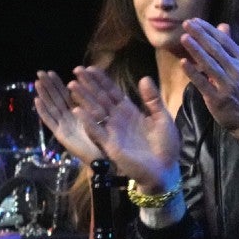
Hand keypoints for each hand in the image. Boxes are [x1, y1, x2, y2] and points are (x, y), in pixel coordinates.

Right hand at [34, 69, 103, 161]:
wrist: (101, 158)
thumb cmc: (102, 139)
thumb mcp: (99, 118)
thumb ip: (93, 105)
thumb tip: (90, 87)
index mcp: (77, 113)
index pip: (66, 95)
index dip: (59, 84)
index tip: (52, 72)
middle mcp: (68, 118)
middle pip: (57, 99)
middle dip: (48, 86)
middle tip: (41, 72)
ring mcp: (63, 126)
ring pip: (52, 107)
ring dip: (44, 95)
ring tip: (37, 82)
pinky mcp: (60, 135)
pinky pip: (50, 121)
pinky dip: (43, 111)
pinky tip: (37, 100)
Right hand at [68, 67, 179, 192]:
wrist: (165, 170)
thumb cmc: (166, 146)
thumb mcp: (162, 119)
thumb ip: (152, 100)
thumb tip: (144, 78)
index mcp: (130, 112)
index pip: (113, 92)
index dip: (102, 80)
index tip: (91, 68)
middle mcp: (118, 119)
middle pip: (101, 98)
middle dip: (89, 85)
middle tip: (76, 70)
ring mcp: (113, 132)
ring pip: (95, 111)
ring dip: (84, 99)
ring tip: (72, 85)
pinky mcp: (110, 145)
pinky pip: (96, 131)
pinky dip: (88, 121)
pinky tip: (77, 110)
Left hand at [179, 18, 238, 142]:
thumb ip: (231, 47)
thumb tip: (223, 26)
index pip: (225, 41)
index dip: (209, 30)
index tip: (196, 21)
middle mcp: (237, 71)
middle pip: (216, 50)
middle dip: (200, 35)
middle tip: (187, 23)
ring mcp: (228, 85)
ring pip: (209, 64)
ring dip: (196, 50)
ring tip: (184, 38)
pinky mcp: (218, 99)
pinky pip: (203, 83)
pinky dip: (193, 72)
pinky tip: (183, 63)